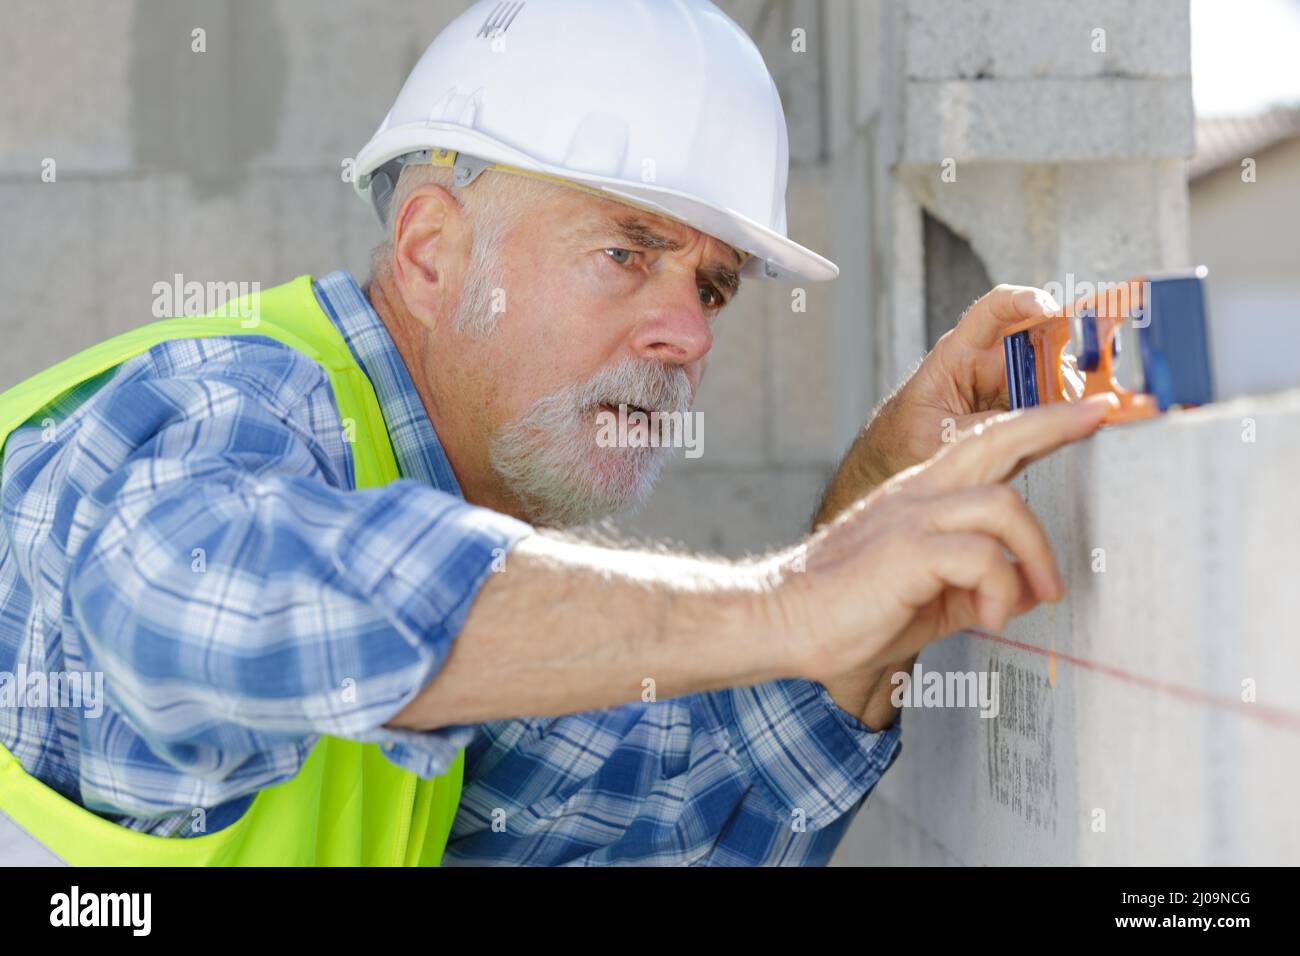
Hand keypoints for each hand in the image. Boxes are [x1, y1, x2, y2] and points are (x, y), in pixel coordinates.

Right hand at [778, 394, 1113, 689]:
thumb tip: (1026, 591)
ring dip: (1034, 557)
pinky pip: (981, 557)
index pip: (987, 445)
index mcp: (922, 496)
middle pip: (996, 439)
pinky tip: (988, 617)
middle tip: (1097, 416)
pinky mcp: (905, 550)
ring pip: (1004, 506)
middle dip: (1053, 424)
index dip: (1039, 424)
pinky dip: (1000, 592)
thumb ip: (977, 584)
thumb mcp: (929, 595)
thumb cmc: (850, 610)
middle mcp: (918, 494)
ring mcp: (910, 517)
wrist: (785, 620)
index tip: (1085, 412)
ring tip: (1030, 599)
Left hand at [823, 286, 1086, 515]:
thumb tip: (1041, 421)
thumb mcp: (941, 437)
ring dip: (1070, 390)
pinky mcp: (1021, 406)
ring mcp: (1007, 383)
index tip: (1050, 309)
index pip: (993, 310)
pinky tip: (1077, 422)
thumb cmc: (903, 440)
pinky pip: (1053, 401)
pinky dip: (1069, 410)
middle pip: (1039, 341)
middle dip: (1064, 356)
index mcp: (957, 353)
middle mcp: (987, 361)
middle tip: (1080, 382)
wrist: (895, 466)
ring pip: (1053, 373)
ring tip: (1078, 411)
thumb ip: (990, 428)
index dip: (1024, 301)